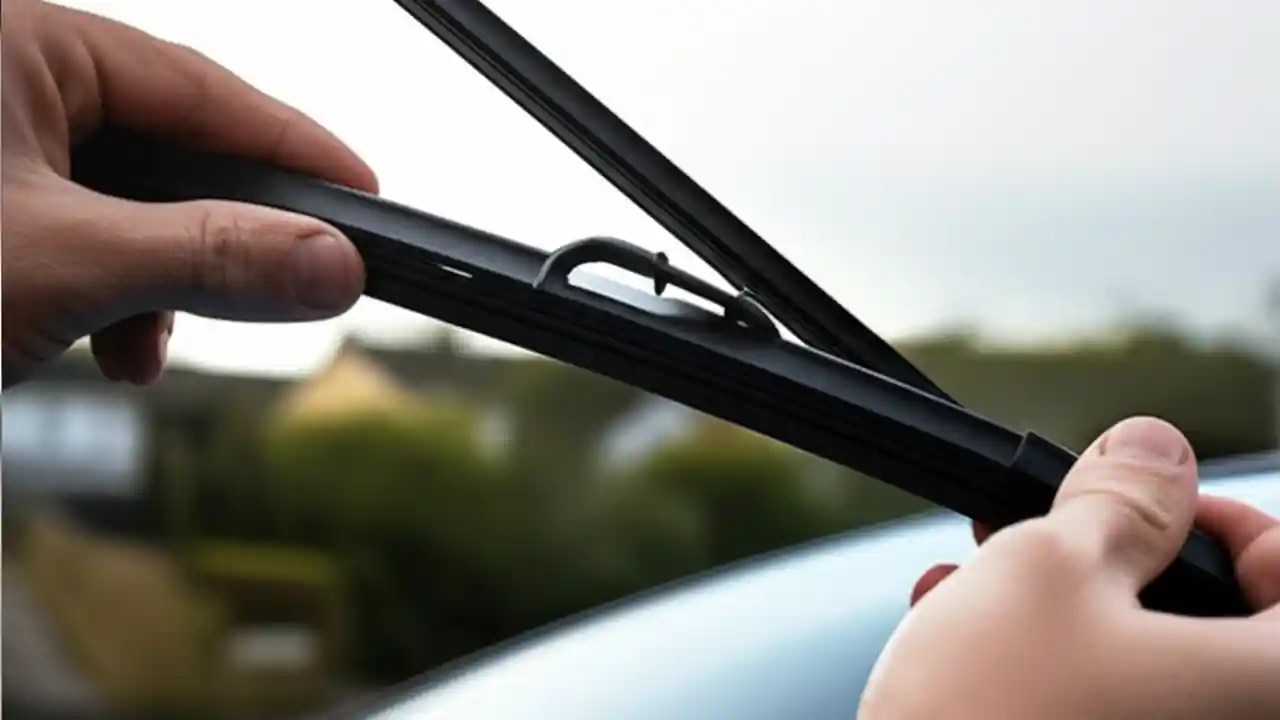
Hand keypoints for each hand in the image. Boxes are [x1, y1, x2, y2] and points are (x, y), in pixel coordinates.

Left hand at [2, 0, 378, 387]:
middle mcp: (10, 84)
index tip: (362, 197)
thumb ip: (207, 256)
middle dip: (213, 243)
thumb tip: (331, 262)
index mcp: (21, 47)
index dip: (291, 148)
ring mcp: (0, 150)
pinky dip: (110, 299)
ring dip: (158, 286)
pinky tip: (107, 347)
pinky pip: (83, 239)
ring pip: (128, 208)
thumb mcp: (66, 262)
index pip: (197, 90)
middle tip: (281, 285)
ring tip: (147, 347)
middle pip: (168, 156)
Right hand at [860, 416, 1279, 718]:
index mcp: (1265, 685)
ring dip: (1062, 620)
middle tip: (1039, 541)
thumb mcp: (1049, 568)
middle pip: (1208, 626)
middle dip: (1109, 565)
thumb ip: (1121, 497)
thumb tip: (1160, 449)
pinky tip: (964, 653)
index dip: (1210, 514)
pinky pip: (1101, 717)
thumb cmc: (989, 717)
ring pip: (1142, 673)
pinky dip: (1048, 680)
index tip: (1137, 498)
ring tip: (973, 591)